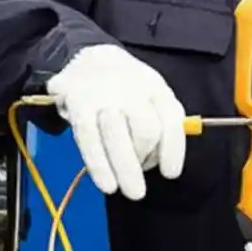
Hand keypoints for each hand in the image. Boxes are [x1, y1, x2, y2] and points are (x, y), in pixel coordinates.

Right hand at [46, 44, 186, 199]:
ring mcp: (103, 96)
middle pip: (146, 130)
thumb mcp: (151, 94)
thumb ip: (163, 122)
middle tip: (142, 179)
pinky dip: (99, 166)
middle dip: (146, 159)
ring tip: (130, 191)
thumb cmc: (126, 87)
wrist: (86, 59)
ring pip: (117, 136)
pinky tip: (107, 185)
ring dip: (126, 168)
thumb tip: (168, 162)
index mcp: (154, 87)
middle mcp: (131, 89)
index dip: (173, 150)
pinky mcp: (79, 105)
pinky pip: (89, 139)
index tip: (170, 173)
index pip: (170, 119)